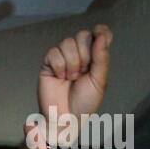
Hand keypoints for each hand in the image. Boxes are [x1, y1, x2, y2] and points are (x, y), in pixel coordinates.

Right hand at [38, 25, 111, 139]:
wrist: (66, 117)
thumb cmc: (85, 102)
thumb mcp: (99, 80)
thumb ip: (101, 58)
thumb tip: (101, 36)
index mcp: (95, 57)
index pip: (99, 34)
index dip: (100, 31)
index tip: (100, 34)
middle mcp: (79, 54)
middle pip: (82, 35)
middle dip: (85, 53)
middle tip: (83, 71)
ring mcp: (63, 58)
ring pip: (67, 42)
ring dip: (72, 62)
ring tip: (71, 77)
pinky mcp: (48, 64)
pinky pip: (54, 53)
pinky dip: (59, 66)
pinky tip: (60, 77)